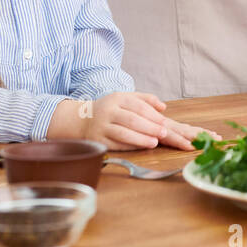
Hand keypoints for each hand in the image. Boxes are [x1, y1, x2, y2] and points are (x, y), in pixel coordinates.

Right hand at [81, 91, 219, 150]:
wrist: (80, 120)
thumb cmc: (109, 109)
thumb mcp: (125, 98)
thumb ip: (146, 99)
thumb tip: (163, 107)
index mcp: (118, 98)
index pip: (138, 106)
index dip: (152, 115)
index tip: (165, 123)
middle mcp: (109, 111)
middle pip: (132, 119)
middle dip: (150, 127)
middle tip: (164, 133)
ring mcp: (102, 126)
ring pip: (123, 133)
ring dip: (140, 138)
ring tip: (154, 142)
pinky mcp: (98, 140)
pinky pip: (116, 144)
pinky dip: (130, 146)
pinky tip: (140, 148)